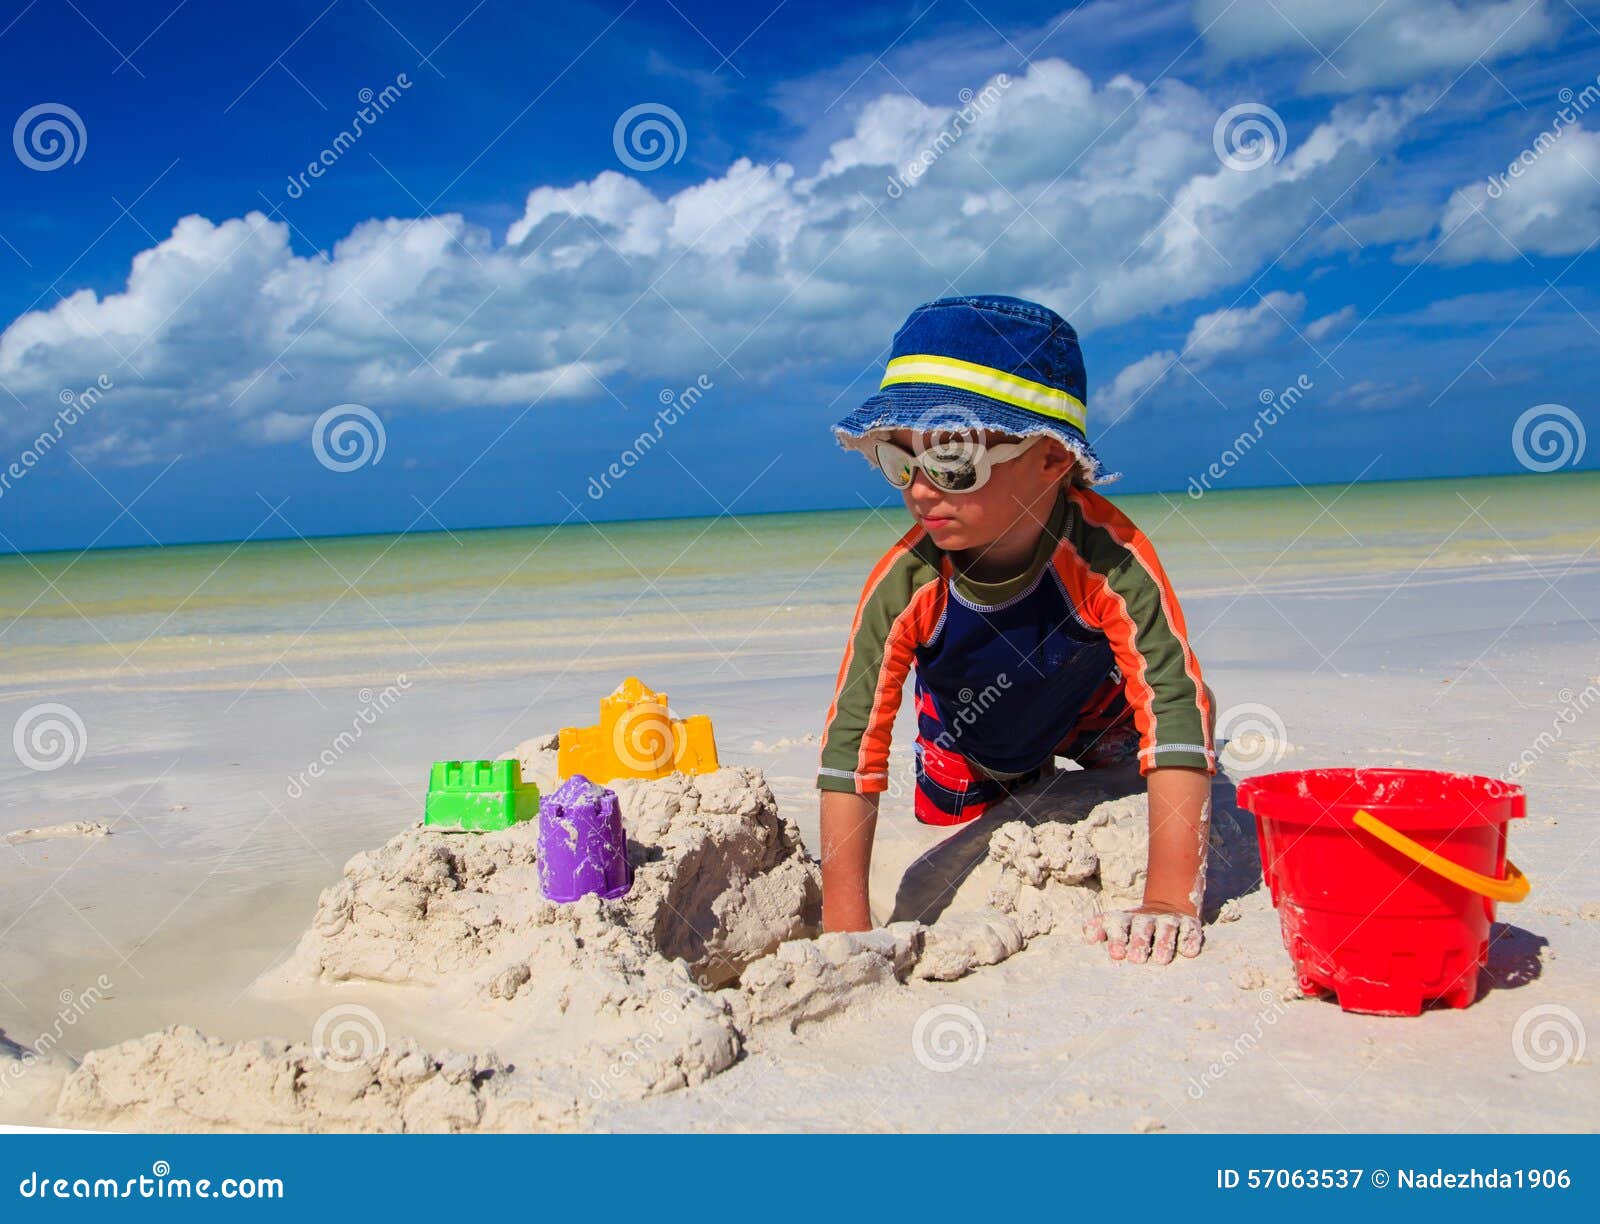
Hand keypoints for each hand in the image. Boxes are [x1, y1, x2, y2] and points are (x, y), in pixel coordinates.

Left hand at [1084, 902, 1201, 964]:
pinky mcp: (1189, 925)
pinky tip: (1188, 952)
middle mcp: (1147, 919)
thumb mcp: (1114, 925)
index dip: (1116, 937)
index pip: (1117, 924)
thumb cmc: (1132, 927)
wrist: (1166, 908)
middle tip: (1135, 959)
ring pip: (1166, 929)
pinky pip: (1190, 931)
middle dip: (1139, 942)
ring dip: (1164, 943)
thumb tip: (1089, 936)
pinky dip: (1189, 940)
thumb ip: (1097, 928)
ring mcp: (1169, 921)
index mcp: (1126, 919)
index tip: (1116, 954)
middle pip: (1142, 927)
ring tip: (1160, 960)